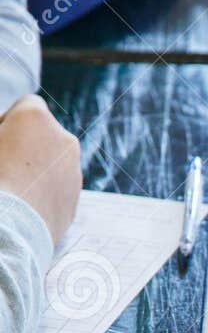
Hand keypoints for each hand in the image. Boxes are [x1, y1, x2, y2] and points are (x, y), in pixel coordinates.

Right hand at [0, 96, 80, 245]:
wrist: (7, 228)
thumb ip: (0, 130)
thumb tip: (4, 139)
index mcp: (37, 118)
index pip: (27, 104)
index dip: (10, 119)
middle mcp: (63, 140)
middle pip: (45, 134)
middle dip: (27, 143)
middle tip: (5, 163)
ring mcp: (73, 171)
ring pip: (55, 161)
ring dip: (37, 167)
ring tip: (14, 187)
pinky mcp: (75, 200)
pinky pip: (59, 188)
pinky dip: (45, 191)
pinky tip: (24, 205)